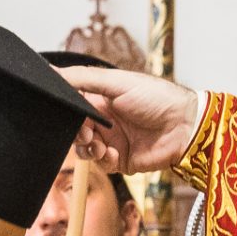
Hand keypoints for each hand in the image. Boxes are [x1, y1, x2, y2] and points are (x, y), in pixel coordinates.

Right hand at [60, 66, 201, 173]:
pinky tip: (116, 154)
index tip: (64, 116)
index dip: (66, 112)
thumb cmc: (157, 98)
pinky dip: (104, 160)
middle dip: (78, 134)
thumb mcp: (116, 82)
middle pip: (76, 130)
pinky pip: (101, 164)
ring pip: (85, 150)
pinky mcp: (121, 160)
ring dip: (89, 149)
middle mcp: (104, 119)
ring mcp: (113, 140)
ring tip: (101, 146)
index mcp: (101, 98)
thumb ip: (83, 78)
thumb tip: (51, 71)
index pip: (72, 105)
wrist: (185, 126)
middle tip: (88, 134)